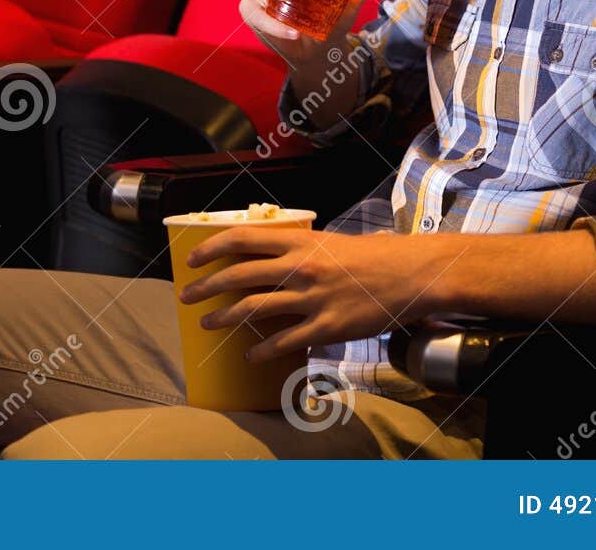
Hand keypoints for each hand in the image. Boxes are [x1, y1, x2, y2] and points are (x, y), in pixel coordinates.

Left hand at [177, 227, 440, 361]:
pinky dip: (261, 350)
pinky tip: (250, 355)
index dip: (211, 249)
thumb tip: (265, 256)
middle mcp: (299, 267)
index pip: (241, 239)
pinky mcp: (325, 327)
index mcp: (298, 241)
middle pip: (238, 276)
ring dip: (223, 318)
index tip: (192, 260)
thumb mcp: (327, 241)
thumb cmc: (369, 256)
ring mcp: (311, 299)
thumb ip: (296, 248)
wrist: (408, 275)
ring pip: (252, 309)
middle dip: (206, 288)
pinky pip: (284, 342)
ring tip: (207, 324)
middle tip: (187, 296)